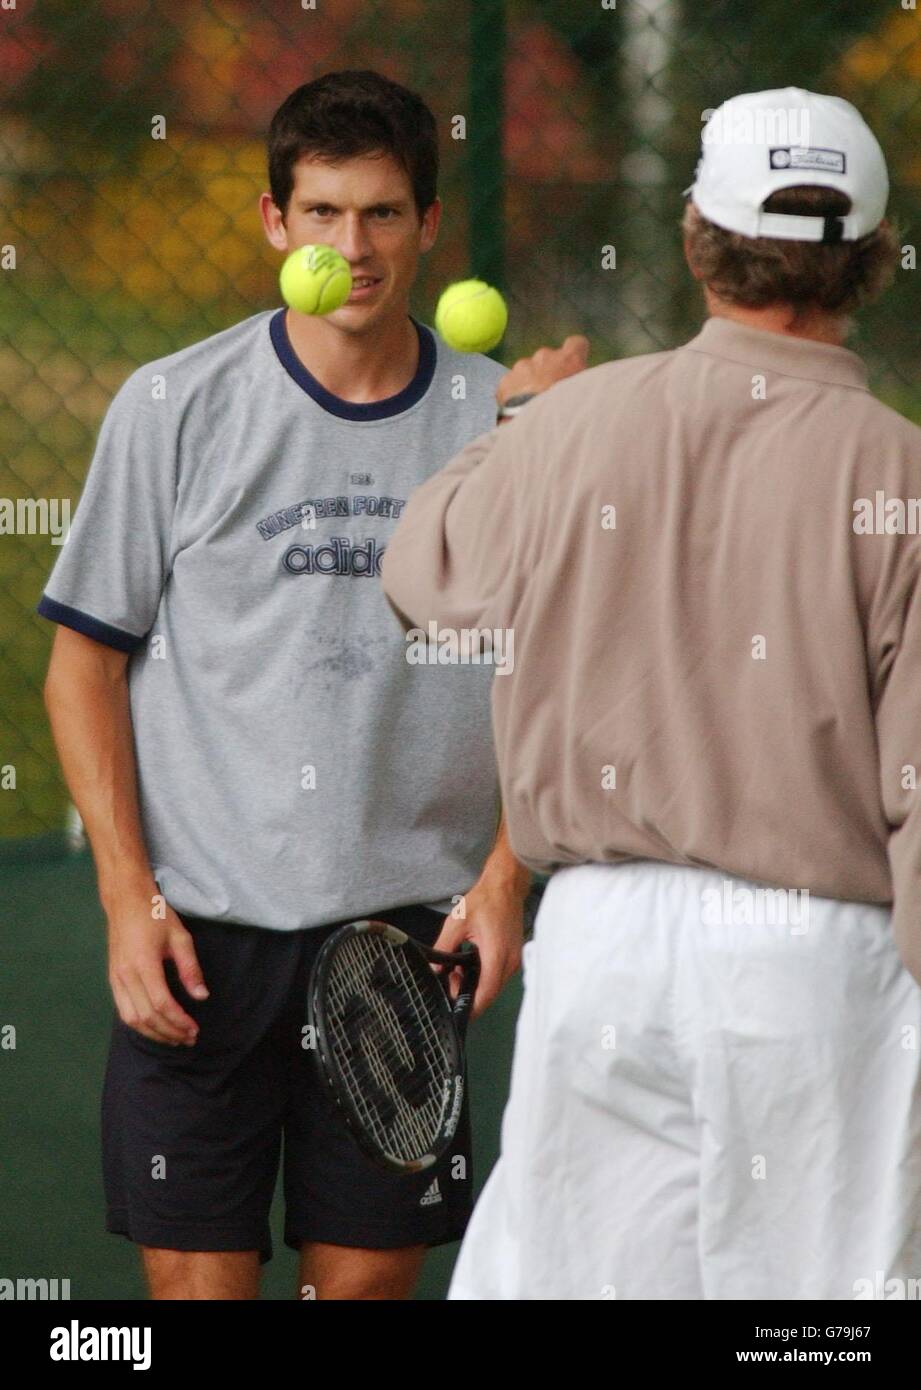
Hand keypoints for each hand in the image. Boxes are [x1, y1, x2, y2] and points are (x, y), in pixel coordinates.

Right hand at [107, 899, 208, 1045]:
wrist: (125, 900)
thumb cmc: (155, 914)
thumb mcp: (180, 937)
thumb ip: (190, 968)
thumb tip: (201, 996)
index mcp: (143, 963)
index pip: (161, 1003)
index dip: (178, 1021)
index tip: (194, 1029)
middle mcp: (125, 975)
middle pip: (146, 1016)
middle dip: (169, 1032)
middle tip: (189, 1037)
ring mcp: (115, 978)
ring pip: (131, 1019)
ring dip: (154, 1033)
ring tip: (174, 1037)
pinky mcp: (112, 979)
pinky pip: (123, 1010)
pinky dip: (139, 1024)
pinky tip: (156, 1027)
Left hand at [433, 874, 525, 1018]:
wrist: (506, 886)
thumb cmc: (484, 901)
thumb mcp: (456, 922)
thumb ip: (443, 948)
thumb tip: (435, 970)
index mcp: (497, 954)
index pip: (486, 992)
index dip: (472, 1006)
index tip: (456, 1011)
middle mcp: (510, 961)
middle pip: (489, 992)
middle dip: (468, 992)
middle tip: (449, 977)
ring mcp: (514, 960)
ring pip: (493, 984)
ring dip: (475, 983)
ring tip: (456, 967)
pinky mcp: (514, 956)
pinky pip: (497, 975)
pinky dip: (483, 974)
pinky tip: (469, 962)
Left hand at [496, 334, 589, 408]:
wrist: (538, 429)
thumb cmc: (569, 414)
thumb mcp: (587, 396)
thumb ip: (582, 383)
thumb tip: (583, 383)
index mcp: (569, 359)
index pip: (576, 344)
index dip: (574, 355)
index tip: (573, 367)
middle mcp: (545, 356)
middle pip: (547, 358)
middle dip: (549, 372)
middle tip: (551, 395)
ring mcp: (522, 367)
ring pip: (527, 371)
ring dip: (530, 383)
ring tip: (533, 406)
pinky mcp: (506, 382)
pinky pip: (511, 384)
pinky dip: (514, 395)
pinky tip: (519, 410)